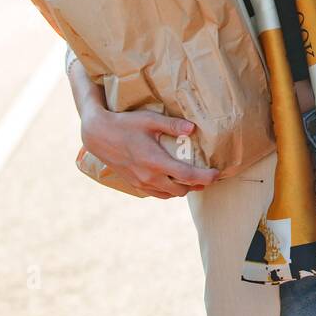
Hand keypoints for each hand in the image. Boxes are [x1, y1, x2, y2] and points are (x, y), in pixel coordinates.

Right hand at [80, 103, 219, 198]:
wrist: (98, 135)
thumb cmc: (125, 124)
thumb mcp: (150, 120)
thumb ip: (172, 125)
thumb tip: (193, 128)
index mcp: (155, 161)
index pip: (186, 176)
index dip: (204, 177)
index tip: (217, 174)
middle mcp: (148, 176)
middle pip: (180, 190)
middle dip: (197, 185)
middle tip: (207, 176)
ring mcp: (140, 182)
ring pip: (168, 195)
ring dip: (182, 189)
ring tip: (193, 180)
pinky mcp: (134, 183)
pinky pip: (156, 193)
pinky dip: (168, 190)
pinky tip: (172, 180)